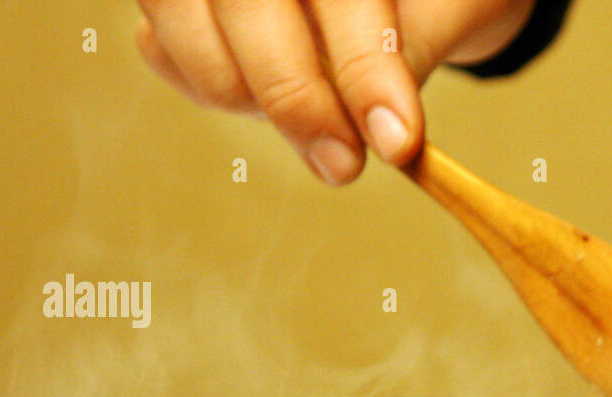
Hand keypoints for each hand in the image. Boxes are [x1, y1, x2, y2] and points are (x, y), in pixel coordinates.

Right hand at [135, 0, 535, 183]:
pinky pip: (163, 50)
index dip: (363, 67)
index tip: (396, 140)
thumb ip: (411, 54)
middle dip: (294, 96)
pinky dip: (218, 90)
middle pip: (245, 4)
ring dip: (249, 99)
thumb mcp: (448, 11)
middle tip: (345, 165)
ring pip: (185, 29)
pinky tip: (269, 98)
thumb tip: (384, 135)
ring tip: (318, 127)